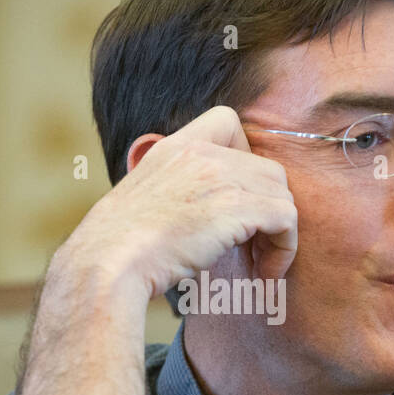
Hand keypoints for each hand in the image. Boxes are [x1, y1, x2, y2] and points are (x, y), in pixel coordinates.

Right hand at [60, 105, 298, 299]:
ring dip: (279, 234)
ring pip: (282, 195)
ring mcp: (218, 178)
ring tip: (260, 265)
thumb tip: (190, 215)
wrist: (107, 265)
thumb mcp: (141, 204)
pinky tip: (266, 273)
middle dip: (267, 209)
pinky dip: (285, 249)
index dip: (246, 157)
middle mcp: (199, 155)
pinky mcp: (235, 208)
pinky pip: (287, 219)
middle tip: (254, 247)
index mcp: (173, 148)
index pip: (228, 121)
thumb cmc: (116, 251)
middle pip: (267, 169)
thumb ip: (171, 193)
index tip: (236, 200)